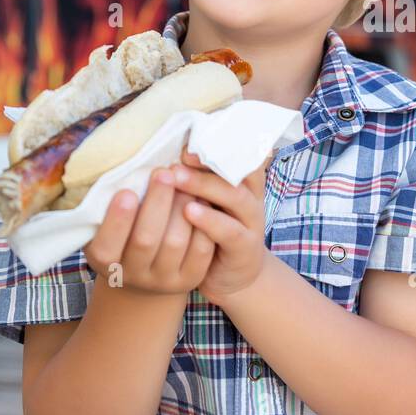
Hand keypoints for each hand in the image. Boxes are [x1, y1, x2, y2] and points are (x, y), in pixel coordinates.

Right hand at [83, 168, 215, 295]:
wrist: (147, 271)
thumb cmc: (124, 234)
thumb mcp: (107, 224)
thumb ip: (111, 205)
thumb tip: (126, 169)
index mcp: (105, 263)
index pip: (107, 246)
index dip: (117, 220)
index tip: (126, 191)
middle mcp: (133, 275)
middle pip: (146, 240)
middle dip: (156, 203)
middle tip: (163, 172)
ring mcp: (164, 280)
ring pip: (176, 243)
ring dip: (182, 206)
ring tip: (184, 179)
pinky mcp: (190, 278)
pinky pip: (201, 249)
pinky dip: (203, 221)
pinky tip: (201, 197)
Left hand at [171, 153, 271, 306]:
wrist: (230, 276)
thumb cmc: (212, 232)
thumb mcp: (209, 202)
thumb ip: (196, 180)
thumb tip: (164, 153)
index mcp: (242, 182)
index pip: (239, 152)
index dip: (217, 143)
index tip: (188, 138)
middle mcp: (251, 197)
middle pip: (236, 170)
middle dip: (206, 161)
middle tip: (177, 156)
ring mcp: (251, 222)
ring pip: (235, 196)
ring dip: (204, 185)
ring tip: (176, 178)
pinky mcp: (246, 246)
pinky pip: (230, 231)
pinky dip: (209, 220)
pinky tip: (189, 212)